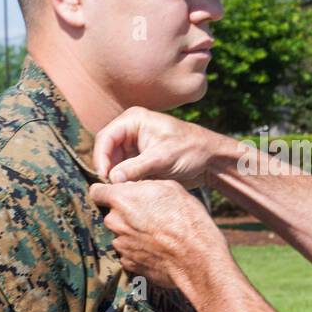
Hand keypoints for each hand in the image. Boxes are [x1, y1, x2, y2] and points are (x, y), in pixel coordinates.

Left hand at [88, 179, 227, 291]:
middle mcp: (115, 222)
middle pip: (112, 215)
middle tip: (148, 216)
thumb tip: (136, 187)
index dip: (106, 193)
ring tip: (158, 235)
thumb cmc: (187, 219)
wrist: (196, 257)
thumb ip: (145, 186)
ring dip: (133, 234)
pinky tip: (158, 249)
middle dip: (125, 214)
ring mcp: (120, 245)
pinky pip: (129, 253)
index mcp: (122, 199)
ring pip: (121, 235)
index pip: (97, 191)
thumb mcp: (170, 188)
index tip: (117, 195)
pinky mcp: (128, 263)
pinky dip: (139, 250)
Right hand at [93, 107, 228, 187]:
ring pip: (113, 164)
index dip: (101, 158)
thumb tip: (112, 179)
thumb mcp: (162, 158)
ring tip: (124, 190)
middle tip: (112, 188)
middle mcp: (130, 130)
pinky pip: (124, 171)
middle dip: (108, 169)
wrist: (211, 159)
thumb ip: (136, 167)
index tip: (104, 177)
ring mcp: (133, 146)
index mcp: (133, 120)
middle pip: (106, 151)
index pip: (105, 137)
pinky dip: (125, 181)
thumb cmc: (191, 150)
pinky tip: (131, 190)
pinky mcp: (138, 160)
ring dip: (116, 177)